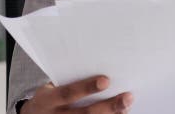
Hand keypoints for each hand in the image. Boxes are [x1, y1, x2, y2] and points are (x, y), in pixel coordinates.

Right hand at [19, 75, 133, 113]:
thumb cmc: (49, 96)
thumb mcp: (51, 87)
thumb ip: (70, 79)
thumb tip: (100, 65)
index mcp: (48, 100)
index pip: (67, 93)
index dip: (86, 87)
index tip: (106, 80)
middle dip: (108, 106)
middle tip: (127, 97)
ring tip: (127, 105)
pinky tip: (121, 113)